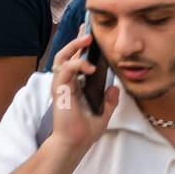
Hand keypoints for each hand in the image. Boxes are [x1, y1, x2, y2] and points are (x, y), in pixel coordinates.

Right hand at [48, 34, 118, 154]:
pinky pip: (65, 69)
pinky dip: (77, 64)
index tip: (89, 33)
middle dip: (76, 40)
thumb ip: (109, 101)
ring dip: (74, 46)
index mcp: (74, 85)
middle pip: (66, 54)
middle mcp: (65, 82)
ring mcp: (61, 85)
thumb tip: (115, 88)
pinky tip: (90, 66)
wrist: (75, 143)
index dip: (81, 47)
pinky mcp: (59, 89)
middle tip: (87, 30)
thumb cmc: (84, 131)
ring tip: (87, 39)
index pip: (75, 60)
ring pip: (62, 57)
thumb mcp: (103, 113)